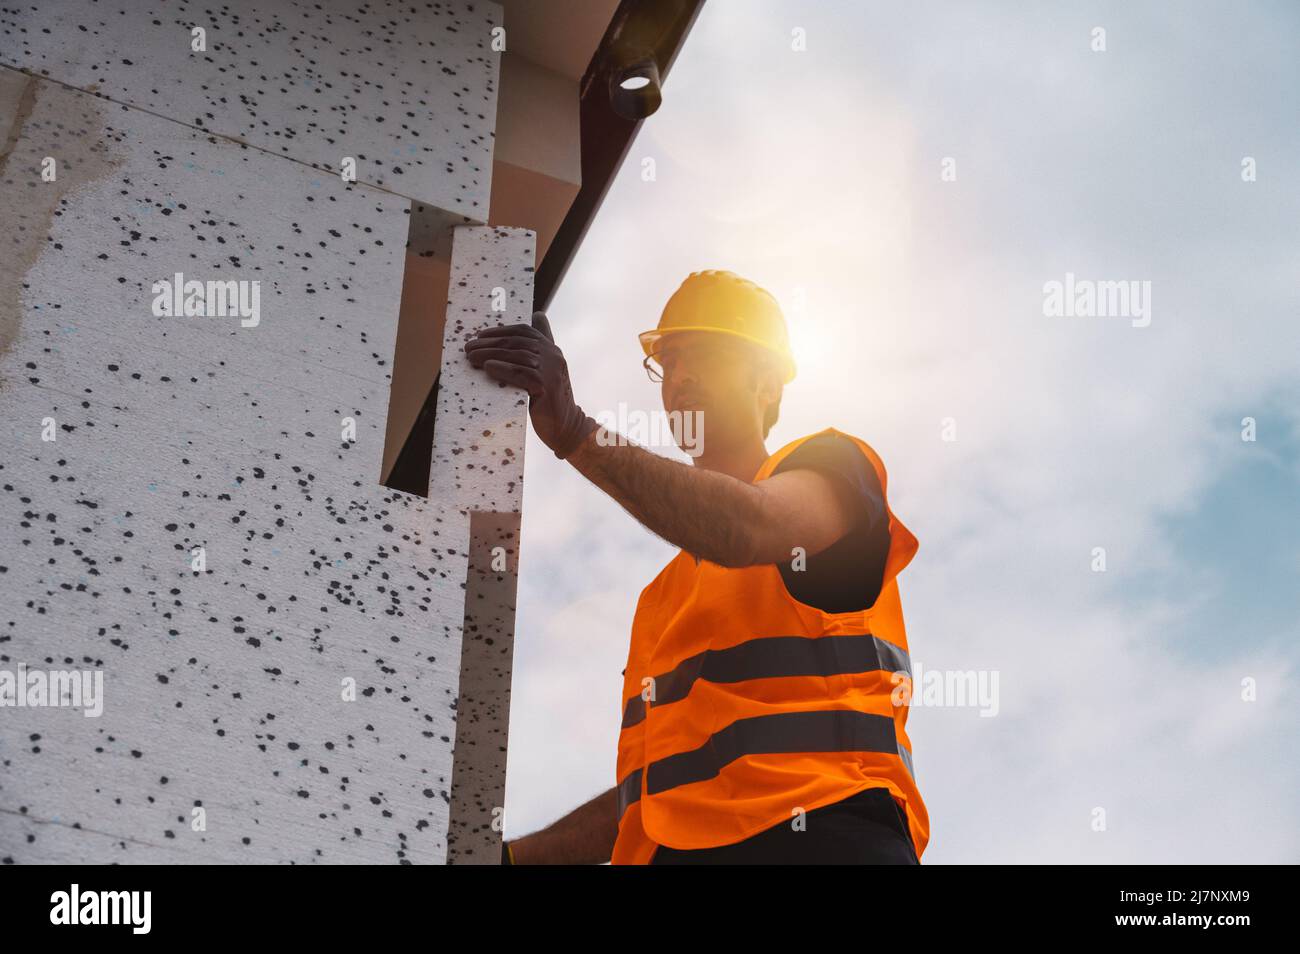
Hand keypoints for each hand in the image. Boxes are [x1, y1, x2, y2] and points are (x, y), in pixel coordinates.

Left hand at [462, 311, 598, 458]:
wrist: (566, 427)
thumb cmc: (549, 400)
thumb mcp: (545, 370)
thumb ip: (540, 348)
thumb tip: (537, 316)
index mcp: (551, 349)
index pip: (524, 331)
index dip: (501, 330)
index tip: (480, 335)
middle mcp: (553, 356)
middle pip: (516, 343)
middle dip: (489, 344)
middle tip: (469, 348)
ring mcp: (551, 370)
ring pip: (515, 357)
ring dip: (490, 354)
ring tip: (471, 357)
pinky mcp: (546, 386)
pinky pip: (520, 373)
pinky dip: (502, 369)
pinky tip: (487, 367)